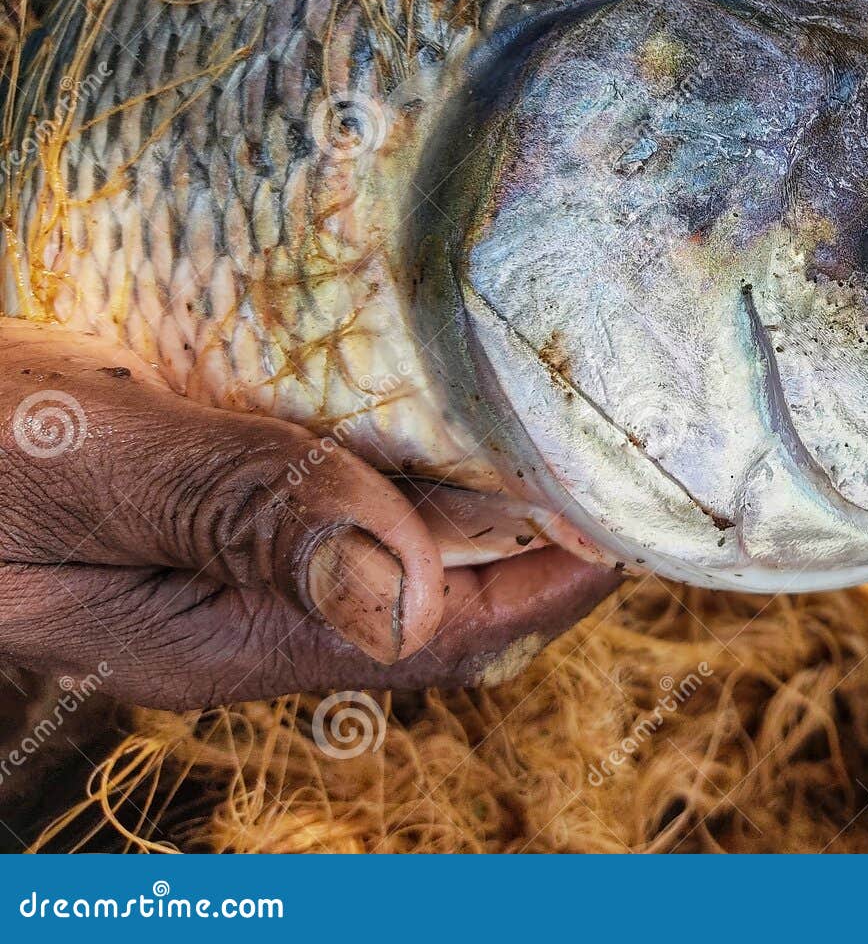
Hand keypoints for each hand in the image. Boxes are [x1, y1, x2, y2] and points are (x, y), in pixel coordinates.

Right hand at [0, 321, 617, 709]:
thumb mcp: (72, 463)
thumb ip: (227, 511)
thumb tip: (408, 590)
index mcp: (223, 629)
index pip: (443, 635)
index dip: (554, 581)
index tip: (642, 512)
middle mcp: (245, 605)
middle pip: (442, 590)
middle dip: (545, 528)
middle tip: (635, 436)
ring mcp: (230, 551)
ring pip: (400, 536)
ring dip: (490, 481)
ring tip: (570, 403)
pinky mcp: (214, 493)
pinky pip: (343, 485)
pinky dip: (413, 441)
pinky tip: (443, 384)